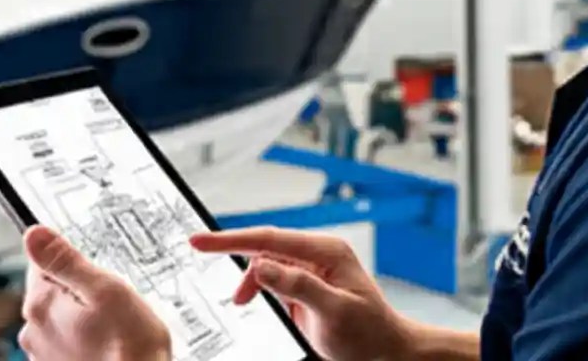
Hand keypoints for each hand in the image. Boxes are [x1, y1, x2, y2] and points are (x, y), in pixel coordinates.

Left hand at [18, 226, 171, 360]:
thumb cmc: (128, 345)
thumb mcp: (106, 290)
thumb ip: (66, 261)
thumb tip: (34, 235)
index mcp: (41, 305)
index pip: (42, 263)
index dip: (72, 264)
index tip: (94, 275)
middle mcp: (33, 332)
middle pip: (51, 292)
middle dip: (77, 292)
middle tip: (109, 302)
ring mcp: (43, 354)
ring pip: (59, 318)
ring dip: (80, 317)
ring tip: (111, 325)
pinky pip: (65, 342)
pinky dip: (82, 340)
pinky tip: (105, 343)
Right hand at [190, 227, 415, 360]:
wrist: (388, 355)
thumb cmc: (369, 335)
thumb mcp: (333, 311)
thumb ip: (297, 285)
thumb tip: (261, 266)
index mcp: (326, 251)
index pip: (271, 238)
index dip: (232, 239)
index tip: (201, 241)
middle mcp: (317, 255)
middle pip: (264, 246)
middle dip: (235, 255)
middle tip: (199, 252)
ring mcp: (311, 271)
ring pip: (266, 265)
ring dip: (249, 281)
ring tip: (241, 303)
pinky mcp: (306, 288)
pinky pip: (273, 280)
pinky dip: (258, 290)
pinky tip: (252, 301)